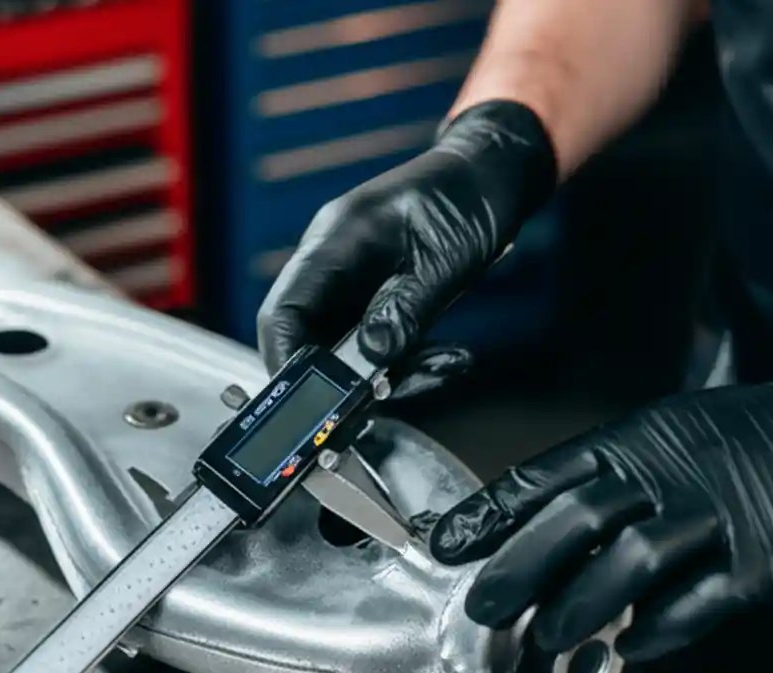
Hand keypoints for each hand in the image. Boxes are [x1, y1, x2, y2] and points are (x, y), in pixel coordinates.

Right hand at [255, 100, 556, 378]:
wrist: (488, 171)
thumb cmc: (469, 200)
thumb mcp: (445, 262)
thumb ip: (405, 311)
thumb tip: (371, 359)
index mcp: (337, 239)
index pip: (284, 309)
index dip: (285, 358)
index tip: (307, 400)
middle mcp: (331, 257)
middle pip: (303, 333)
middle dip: (335, 374)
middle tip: (377, 398)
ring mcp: (347, 274)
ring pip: (338, 341)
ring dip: (379, 369)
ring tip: (433, 368)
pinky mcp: (369, 289)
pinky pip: (367, 335)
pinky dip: (397, 356)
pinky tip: (437, 357)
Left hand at [430, 352, 772, 661]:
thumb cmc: (770, 436)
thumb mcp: (684, 435)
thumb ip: (623, 476)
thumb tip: (559, 523)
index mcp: (641, 439)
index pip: (546, 475)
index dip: (491, 512)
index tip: (445, 543)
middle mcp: (670, 471)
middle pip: (575, 517)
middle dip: (518, 563)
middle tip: (480, 603)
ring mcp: (718, 513)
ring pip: (631, 559)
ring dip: (581, 602)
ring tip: (545, 636)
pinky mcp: (765, 556)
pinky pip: (703, 598)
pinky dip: (664, 626)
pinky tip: (636, 646)